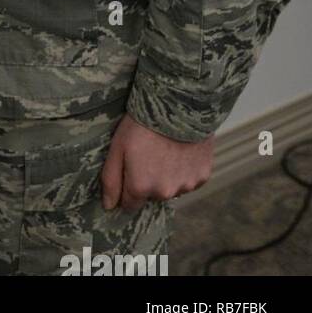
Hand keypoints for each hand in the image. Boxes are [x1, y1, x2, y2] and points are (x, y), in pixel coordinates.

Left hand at [100, 115, 214, 211]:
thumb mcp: (117, 148)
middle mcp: (164, 193)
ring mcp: (186, 186)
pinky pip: (188, 179)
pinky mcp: (202, 176)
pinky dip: (183, 170)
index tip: (127, 171)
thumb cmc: (141, 125)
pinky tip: (180, 150)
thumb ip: (111, 180)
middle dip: (147, 181)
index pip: (129, 204)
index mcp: (141, 187)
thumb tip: (109, 206)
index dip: (126, 189)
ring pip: (171, 188)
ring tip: (163, 149)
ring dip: (166, 176)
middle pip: (151, 195)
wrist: (176, 106)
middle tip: (146, 154)